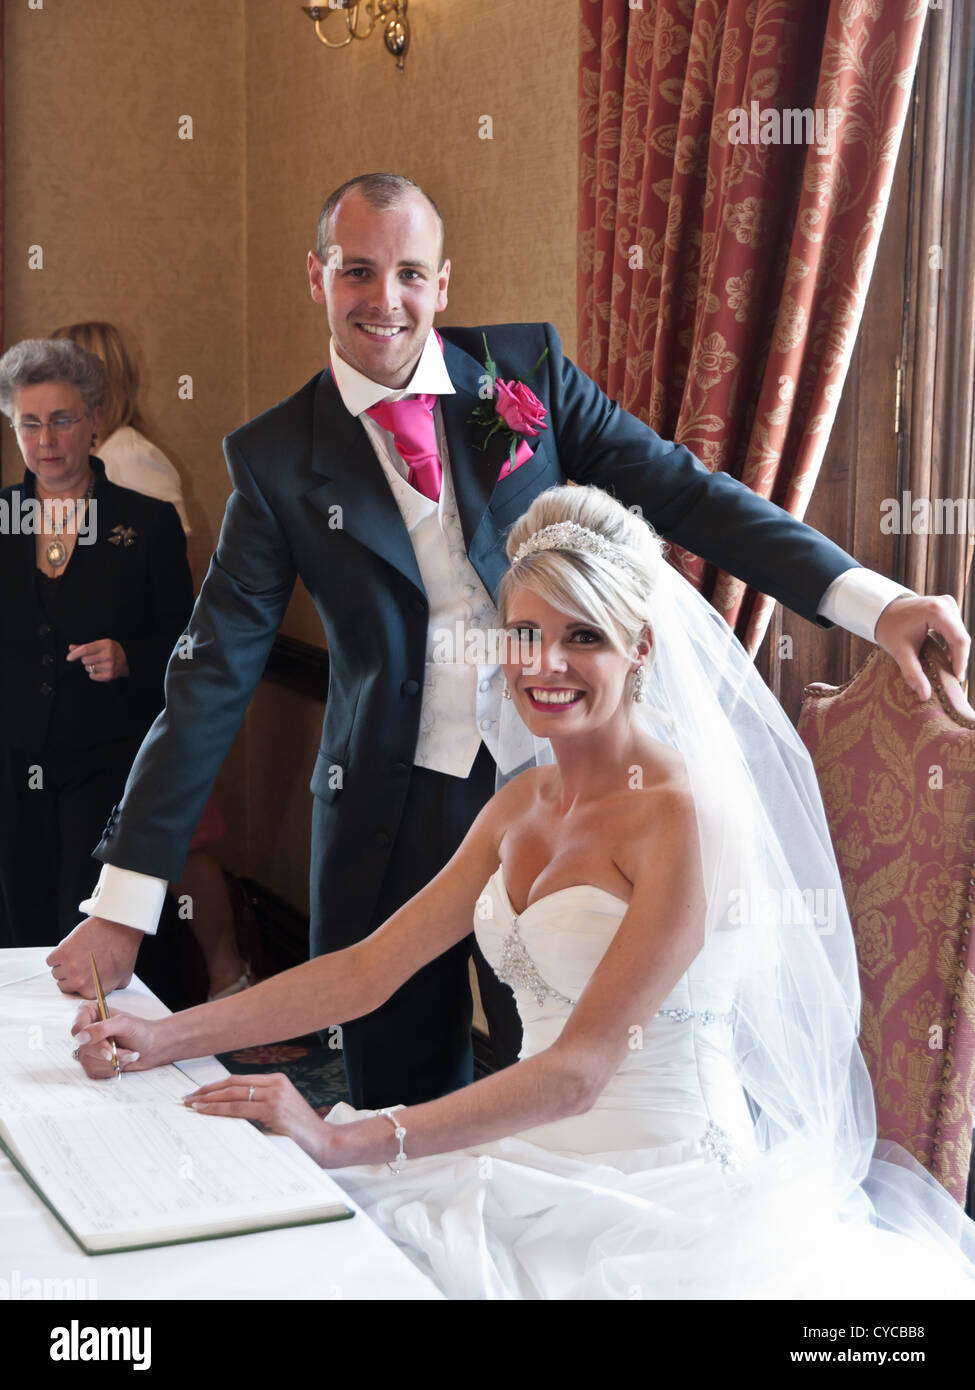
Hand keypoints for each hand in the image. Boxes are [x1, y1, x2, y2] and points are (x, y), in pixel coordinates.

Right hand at [47, 917, 142, 995]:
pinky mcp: (62, 953)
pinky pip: (50, 960)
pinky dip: (56, 956)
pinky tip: (67, 950)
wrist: (121, 929)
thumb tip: (103, 990)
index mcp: (92, 991)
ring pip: (56, 972)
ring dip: (63, 965)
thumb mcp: (123, 978)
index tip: (82, 974)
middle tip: (78, 963)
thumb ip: (110, 988)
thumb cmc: (124, 951)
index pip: (76, 993)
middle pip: (63, 984)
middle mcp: (79, 983)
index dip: (79, 982)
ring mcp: (70, 968)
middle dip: (70, 975)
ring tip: (75, 955)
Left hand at [67, 639, 128, 680]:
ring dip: (90, 667)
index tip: (69, 658)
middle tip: (94, 658)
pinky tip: (101, 670)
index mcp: (106, 644)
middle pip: (85, 660)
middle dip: (86, 660)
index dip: (75, 654)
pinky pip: (92, 676)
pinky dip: (94, 674)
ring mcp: (110, 666)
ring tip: (99, 664)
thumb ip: (85, 647)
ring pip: (88, 668)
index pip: (86, 649)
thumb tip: (71, 648)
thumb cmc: (111, 651)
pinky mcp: (110, 675)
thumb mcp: (100, 645)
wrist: (128, 660)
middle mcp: (109, 655)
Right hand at [70, 1003, 157, 1075]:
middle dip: (109, 1052)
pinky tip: (121, 1062)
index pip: (77, 1028)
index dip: (88, 1039)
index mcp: (90, 1013)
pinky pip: (93, 1071)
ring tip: (127, 1053)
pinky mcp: (91, 1062)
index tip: (107, 1045)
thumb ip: (102, 1028)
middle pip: (84, 1047)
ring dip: (112, 1061)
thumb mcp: (124, 1024)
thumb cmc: (140, 1031)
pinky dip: (110, 1069)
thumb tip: (81, 1037)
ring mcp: (87, 1048)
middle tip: (126, 1050)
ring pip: (88, 1061)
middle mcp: (86, 1030)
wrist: (151, 1047)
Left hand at [183, 1073, 331, 1165]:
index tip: (198, 1093)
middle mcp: (276, 1084)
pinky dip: (219, 1110)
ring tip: (191, 1105)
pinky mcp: (274, 1110)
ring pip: (233, 1094)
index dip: (216, 1086)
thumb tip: (226, 1112)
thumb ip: (258, 1108)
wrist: (325, 1143)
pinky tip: (206, 1112)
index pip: (239, 1080)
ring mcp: (275, 1096)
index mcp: (277, 1081)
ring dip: (208, 1100)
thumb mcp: (279, 1114)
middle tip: (187, 1098)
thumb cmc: (301, 1134)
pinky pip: (239, 1109)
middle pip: (233, 1084)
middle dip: (207, 1091)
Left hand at [874, 593, 969, 701]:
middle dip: (958, 659)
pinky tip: (944, 658)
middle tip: (952, 679)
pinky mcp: (947, 608)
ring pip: (960, 634)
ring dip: (956, 653)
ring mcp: (948, 604)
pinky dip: (952, 645)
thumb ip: (913, 673)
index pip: (959, 640)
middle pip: (962, 637)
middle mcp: (946, 604)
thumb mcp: (900, 652)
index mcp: (937, 611)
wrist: (882, 611)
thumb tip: (925, 695)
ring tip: (947, 670)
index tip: (957, 679)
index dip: (960, 661)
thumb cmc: (889, 628)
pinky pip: (955, 630)